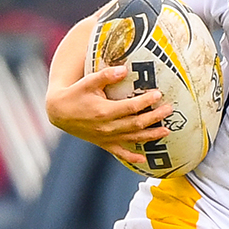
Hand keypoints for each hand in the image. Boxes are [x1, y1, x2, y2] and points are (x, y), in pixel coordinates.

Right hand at [45, 64, 169, 167]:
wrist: (58, 113)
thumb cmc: (75, 94)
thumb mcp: (88, 82)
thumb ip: (106, 75)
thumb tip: (124, 69)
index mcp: (104, 111)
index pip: (131, 107)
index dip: (146, 101)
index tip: (158, 94)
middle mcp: (107, 127)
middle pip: (136, 123)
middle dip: (155, 117)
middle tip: (169, 109)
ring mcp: (106, 137)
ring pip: (133, 138)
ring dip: (151, 135)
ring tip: (166, 131)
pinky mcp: (103, 143)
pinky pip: (120, 153)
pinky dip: (132, 157)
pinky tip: (144, 159)